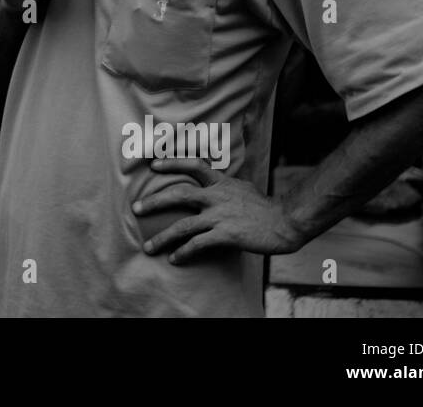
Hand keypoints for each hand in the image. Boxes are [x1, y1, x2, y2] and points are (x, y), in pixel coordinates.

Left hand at [133, 158, 306, 262]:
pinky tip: (174, 259)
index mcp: (221, 182)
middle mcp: (217, 196)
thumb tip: (218, 179)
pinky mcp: (226, 235)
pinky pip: (198, 245)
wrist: (286, 222)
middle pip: (179, 194)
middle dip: (155, 201)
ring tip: (148, 246)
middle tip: (136, 208)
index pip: (193, 164)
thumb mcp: (243, 186)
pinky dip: (184, 252)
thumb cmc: (265, 207)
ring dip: (163, 237)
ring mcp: (220, 216)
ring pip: (183, 225)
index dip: (171, 163)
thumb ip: (226, 183)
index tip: (153, 165)